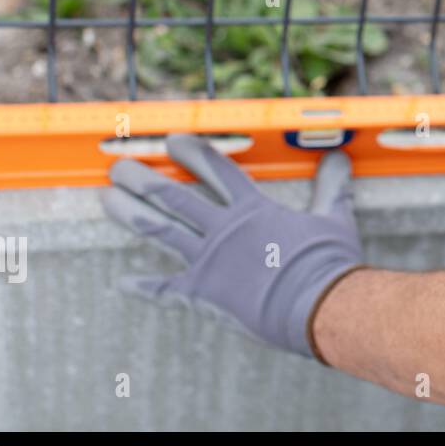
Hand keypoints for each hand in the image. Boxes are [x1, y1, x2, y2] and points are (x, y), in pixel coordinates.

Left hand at [103, 133, 365, 360]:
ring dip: (129, 213)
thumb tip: (339, 158)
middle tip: (118, 165)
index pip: (217, 170)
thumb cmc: (329, 263)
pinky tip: (122, 283)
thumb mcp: (334, 217)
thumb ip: (331, 186)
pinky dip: (143, 286)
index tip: (170, 139)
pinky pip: (165, 289)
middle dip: (142, 177)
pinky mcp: (203, 293)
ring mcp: (209, 260)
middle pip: (174, 196)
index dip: (192, 151)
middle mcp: (224, 229)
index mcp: (253, 209)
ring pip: (159, 230)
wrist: (319, 307)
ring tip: (105, 197)